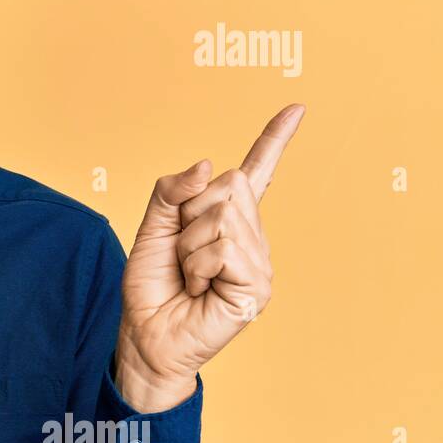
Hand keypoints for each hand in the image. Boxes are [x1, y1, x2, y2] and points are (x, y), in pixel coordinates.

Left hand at [115, 104, 304, 412]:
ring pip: (222, 218)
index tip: (296, 108)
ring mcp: (259, 261)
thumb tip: (209, 166)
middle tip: (182, 255)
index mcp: (228, 219)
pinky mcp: (258, 286)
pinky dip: (198, 266)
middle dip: (189, 216)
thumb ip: (172, 191)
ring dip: (189, 246)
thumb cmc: (151, 286)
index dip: (274, 140)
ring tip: (189, 276)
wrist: (146, 334)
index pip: (256, 172)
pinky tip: (199, 289)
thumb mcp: (152, 228)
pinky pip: (224, 248)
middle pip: (228, 186)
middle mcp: (251, 237)